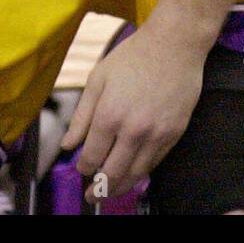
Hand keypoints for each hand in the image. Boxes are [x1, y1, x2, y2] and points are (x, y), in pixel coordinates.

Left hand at [60, 27, 204, 202]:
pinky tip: (133, 174)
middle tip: (91, 196)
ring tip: (111, 191)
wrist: (174, 46)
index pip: (92, 156)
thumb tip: (69, 144)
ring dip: (121, 186)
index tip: (80, 171)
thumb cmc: (133, 57)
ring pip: (136, 174)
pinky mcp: (174, 135)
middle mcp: (133, 130)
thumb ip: (82, 116)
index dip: (83, 168)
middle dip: (99, 189)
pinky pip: (156, 163)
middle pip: (114, 173)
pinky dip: (142, 173)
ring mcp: (157, 135)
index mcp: (109, 115)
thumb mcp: (98, 79)